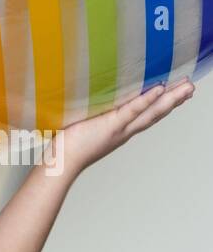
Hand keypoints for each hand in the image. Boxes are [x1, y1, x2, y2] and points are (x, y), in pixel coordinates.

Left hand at [53, 77, 195, 176]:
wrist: (60, 164)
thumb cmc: (65, 148)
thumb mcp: (83, 129)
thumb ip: (90, 118)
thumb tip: (85, 102)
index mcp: (118, 132)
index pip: (144, 116)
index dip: (161, 106)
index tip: (174, 95)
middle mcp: (123, 132)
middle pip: (154, 114)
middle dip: (174, 101)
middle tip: (191, 87)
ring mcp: (118, 129)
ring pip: (150, 112)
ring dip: (170, 99)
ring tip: (187, 87)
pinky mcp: (110, 125)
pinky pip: (132, 111)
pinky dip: (146, 100)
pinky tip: (160, 90)